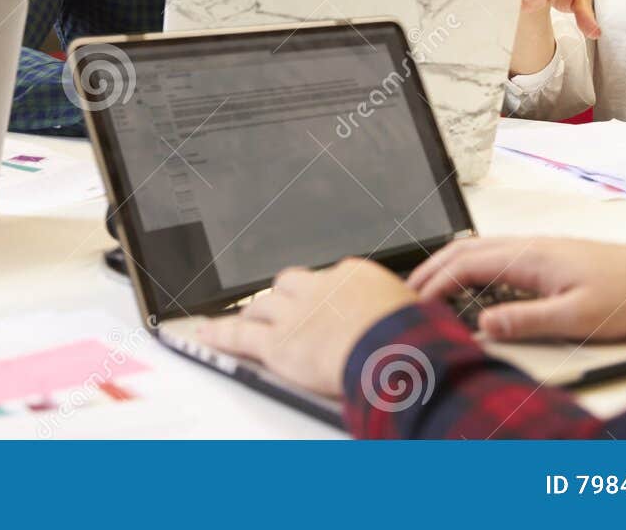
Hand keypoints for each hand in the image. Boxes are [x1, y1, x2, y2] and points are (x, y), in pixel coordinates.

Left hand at [197, 259, 418, 398]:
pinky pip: (239, 336)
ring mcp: (294, 315)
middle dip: (283, 295)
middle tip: (281, 306)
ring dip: (254, 313)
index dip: (322, 292)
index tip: (324, 301)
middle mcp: (318, 288)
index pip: (329, 277)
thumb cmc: (409, 334)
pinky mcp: (277, 343)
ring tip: (245, 319)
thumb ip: (401, 308)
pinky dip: (220, 334)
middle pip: (289, 284)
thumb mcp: (413, 309)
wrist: (392, 350)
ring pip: (263, 306)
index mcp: (351, 275)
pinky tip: (206, 333)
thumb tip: (420, 316)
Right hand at [407, 236, 625, 340]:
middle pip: (464, 250)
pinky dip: (468, 266)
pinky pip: (494, 255)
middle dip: (430, 270)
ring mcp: (536, 248)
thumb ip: (527, 319)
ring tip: (427, 288)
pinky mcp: (545, 256)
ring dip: (447, 266)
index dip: (434, 283)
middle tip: (405, 294)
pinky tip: (469, 283)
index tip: (413, 303)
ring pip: (477, 249)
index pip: (466, 264)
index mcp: (530, 257)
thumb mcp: (577, 316)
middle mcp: (528, 246)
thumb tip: (483, 325)